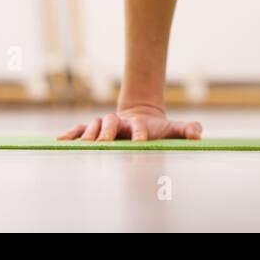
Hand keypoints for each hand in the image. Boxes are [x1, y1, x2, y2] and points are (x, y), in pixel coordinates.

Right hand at [58, 104, 202, 141]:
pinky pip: (80, 129)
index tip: (140, 141)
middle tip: (105, 142)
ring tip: (84, 143)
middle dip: (108, 131)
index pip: (138, 127)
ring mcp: (105, 123)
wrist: (140, 116)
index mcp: (138, 123)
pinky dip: (71, 133)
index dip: (140, 133)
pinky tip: (60, 140)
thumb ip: (186, 129)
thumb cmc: (155, 128)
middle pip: (111, 122)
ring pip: (94, 124)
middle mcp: (119, 122)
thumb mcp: (171, 128)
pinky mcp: (93, 128)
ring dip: (88, 133)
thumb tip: (198, 134)